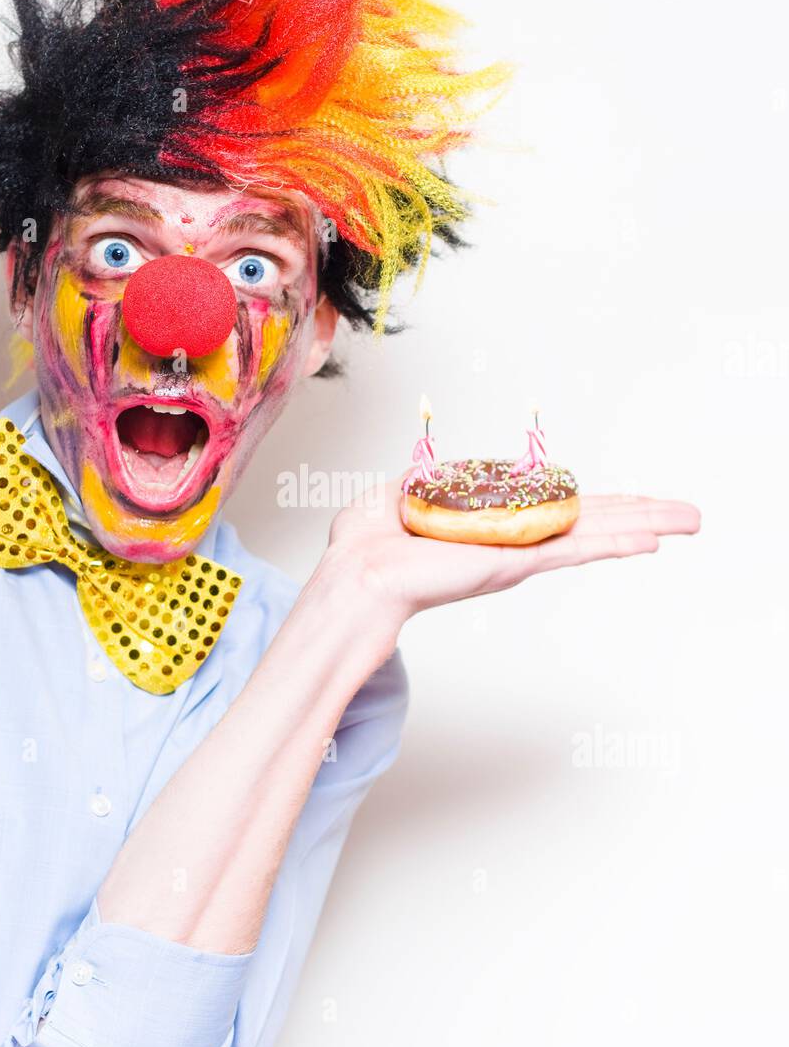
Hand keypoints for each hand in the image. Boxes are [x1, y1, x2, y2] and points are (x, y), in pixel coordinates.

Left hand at [325, 474, 700, 627]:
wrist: (357, 574)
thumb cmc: (368, 544)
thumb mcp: (396, 496)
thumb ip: (420, 482)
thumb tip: (423, 471)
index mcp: (496, 524)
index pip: (559, 508)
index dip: (599, 504)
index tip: (634, 502)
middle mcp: (517, 541)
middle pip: (593, 522)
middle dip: (643, 515)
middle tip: (689, 514)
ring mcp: (521, 553)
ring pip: (597, 535)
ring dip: (646, 526)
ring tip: (689, 521)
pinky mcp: (515, 563)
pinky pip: (574, 550)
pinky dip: (614, 544)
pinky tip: (650, 540)